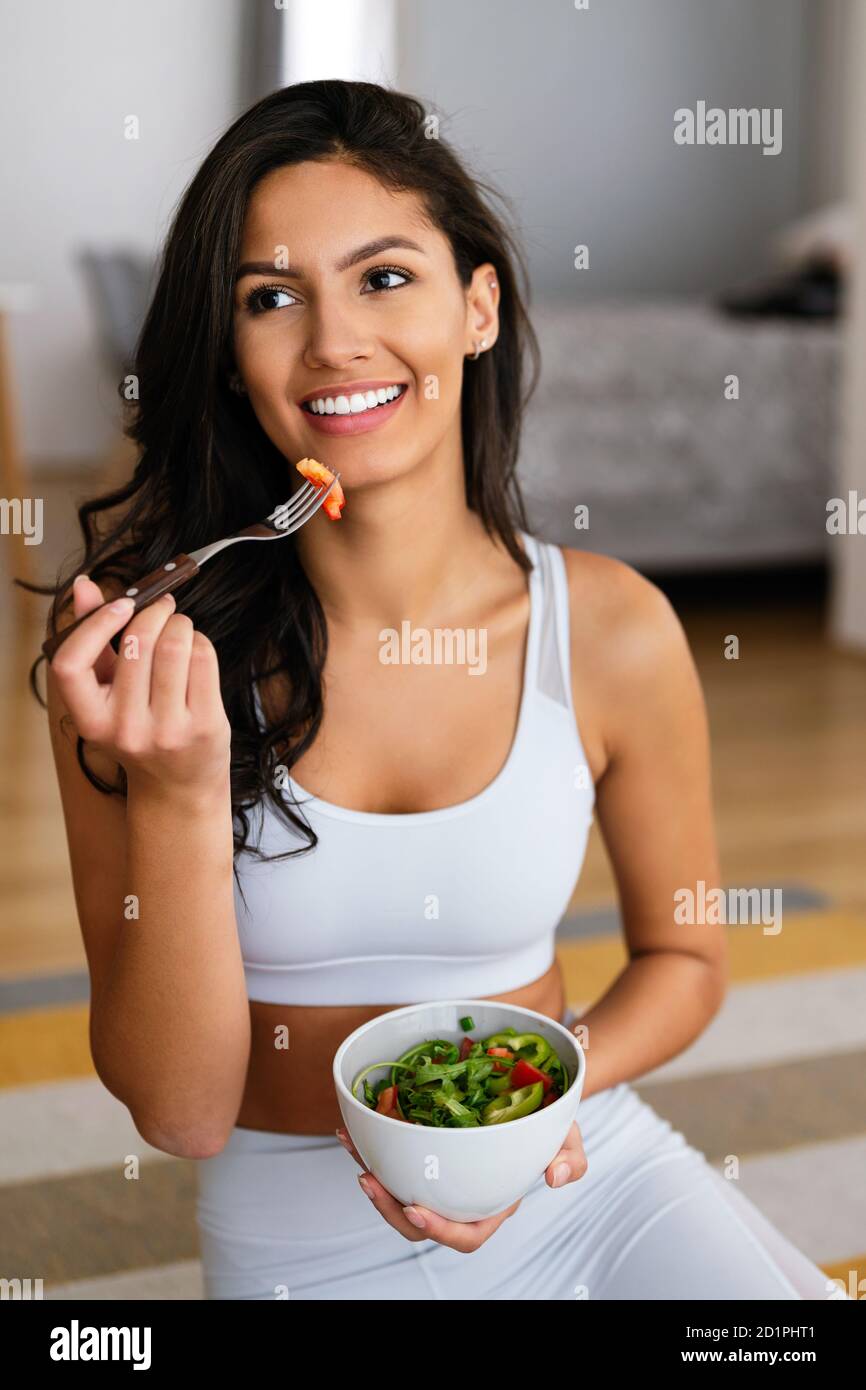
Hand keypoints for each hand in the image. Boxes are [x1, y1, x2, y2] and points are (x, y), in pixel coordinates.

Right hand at [48, 575, 230, 792]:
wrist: (178, 783)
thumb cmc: (140, 728)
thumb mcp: (108, 692)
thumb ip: (93, 639)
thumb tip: (84, 586)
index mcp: (91, 719)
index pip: (70, 665)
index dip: (93, 625)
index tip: (119, 604)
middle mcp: (125, 728)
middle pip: (136, 643)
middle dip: (153, 612)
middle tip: (161, 607)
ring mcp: (167, 730)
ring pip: (174, 646)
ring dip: (179, 624)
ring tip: (179, 628)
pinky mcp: (204, 725)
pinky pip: (203, 659)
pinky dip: (200, 641)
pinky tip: (195, 649)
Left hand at [335, 1120, 587, 1251]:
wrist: (531, 1095)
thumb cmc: (547, 1124)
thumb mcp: (567, 1138)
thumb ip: (570, 1159)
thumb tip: (554, 1179)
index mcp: (492, 1203)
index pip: (466, 1234)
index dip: (439, 1229)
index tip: (415, 1209)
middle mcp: (460, 1195)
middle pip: (420, 1221)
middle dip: (388, 1207)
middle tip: (368, 1178)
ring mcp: (439, 1176)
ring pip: (399, 1192)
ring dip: (372, 1176)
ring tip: (354, 1153)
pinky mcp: (422, 1153)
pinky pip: (392, 1160)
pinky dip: (369, 1146)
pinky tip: (351, 1130)